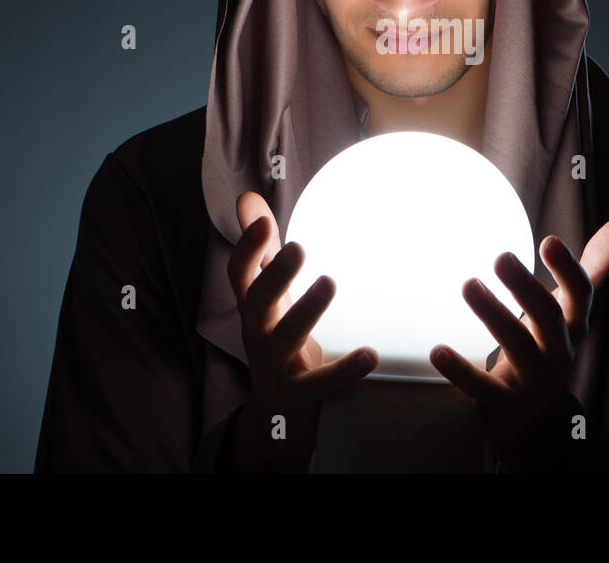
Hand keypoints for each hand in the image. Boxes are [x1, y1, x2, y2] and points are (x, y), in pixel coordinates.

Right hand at [225, 191, 377, 469]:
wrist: (280, 410)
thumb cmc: (279, 335)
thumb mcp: (270, 294)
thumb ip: (264, 249)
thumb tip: (248, 198)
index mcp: (253, 307)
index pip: (239, 274)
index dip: (246, 248)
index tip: (261, 221)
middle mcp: (257, 333)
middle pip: (257, 302)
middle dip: (275, 275)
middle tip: (298, 248)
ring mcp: (275, 365)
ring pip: (285, 338)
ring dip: (306, 310)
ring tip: (329, 282)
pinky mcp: (298, 395)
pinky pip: (321, 383)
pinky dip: (345, 371)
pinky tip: (369, 355)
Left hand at [429, 219, 608, 457]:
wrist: (540, 425)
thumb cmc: (550, 349)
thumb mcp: (572, 312)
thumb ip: (592, 268)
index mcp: (573, 326)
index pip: (581, 295)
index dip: (568, 269)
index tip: (549, 241)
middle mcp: (558, 352)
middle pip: (549, 318)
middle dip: (527, 288)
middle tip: (501, 257)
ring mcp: (532, 381)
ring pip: (517, 347)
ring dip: (494, 315)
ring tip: (468, 284)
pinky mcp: (504, 405)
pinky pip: (483, 388)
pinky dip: (461, 372)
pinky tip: (438, 350)